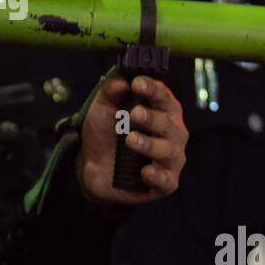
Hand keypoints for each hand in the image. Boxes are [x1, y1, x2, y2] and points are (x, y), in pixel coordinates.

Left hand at [76, 74, 187, 204]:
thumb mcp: (103, 107)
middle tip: (133, 114)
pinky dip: (157, 176)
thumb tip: (121, 82)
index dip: (152, 89)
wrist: (92, 164)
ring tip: (130, 140)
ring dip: (149, 144)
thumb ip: (111, 92)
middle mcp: (173, 133)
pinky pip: (166, 180)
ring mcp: (171, 159)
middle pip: (168, 123)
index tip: (136, 83)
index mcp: (163, 110)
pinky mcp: (165, 183)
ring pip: (168, 151)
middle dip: (151, 118)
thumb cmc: (107, 130)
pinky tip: (145, 172)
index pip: (163, 96)